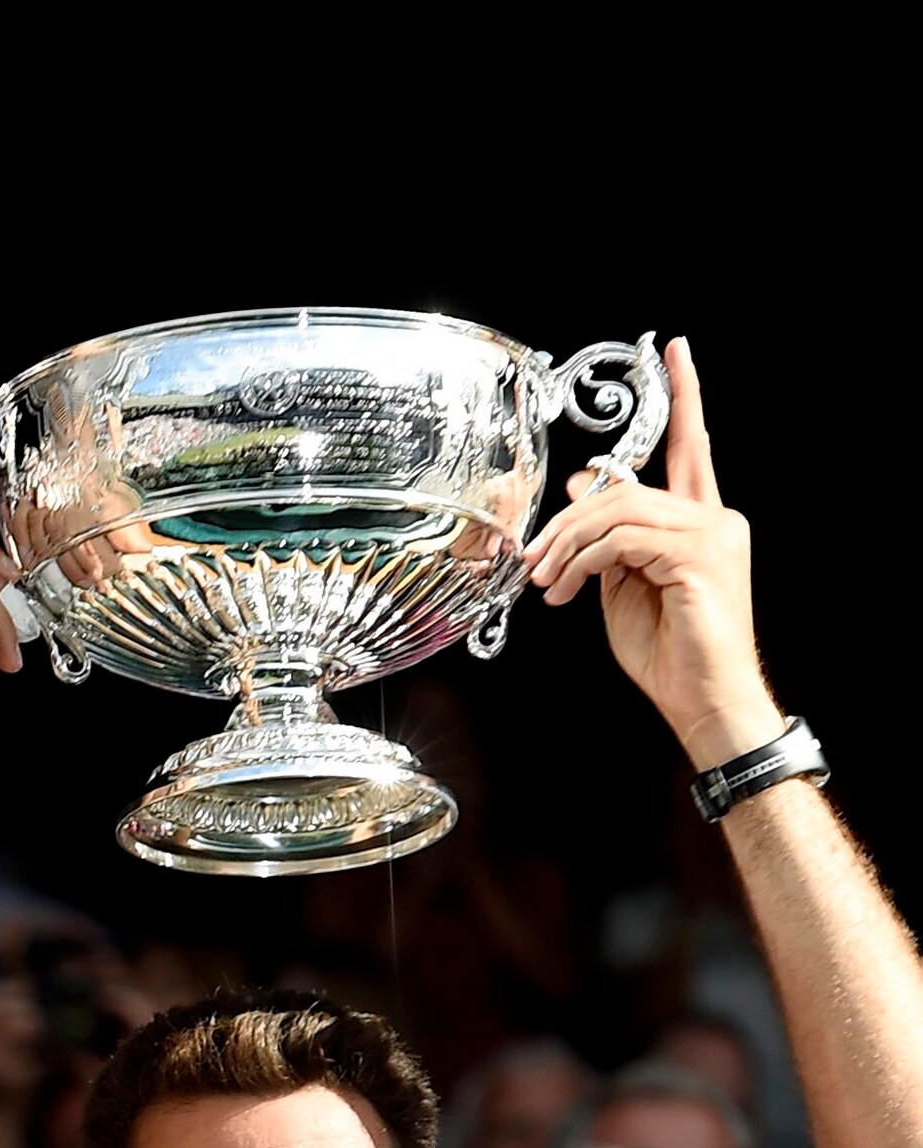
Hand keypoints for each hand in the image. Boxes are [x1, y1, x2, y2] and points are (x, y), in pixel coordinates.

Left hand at [524, 340, 780, 768]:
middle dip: (568, 520)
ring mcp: (712, 534)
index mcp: (701, 519)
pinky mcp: (698, 556)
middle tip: (532, 559)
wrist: (702, 698)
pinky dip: (582, 564)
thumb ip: (606, 534)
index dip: (684, 395)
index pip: (691, 445)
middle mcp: (715, 516)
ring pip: (619, 510)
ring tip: (545, 583)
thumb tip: (582, 483)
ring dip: (567, 546)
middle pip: (626, 488)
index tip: (674, 349)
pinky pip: (621, 540)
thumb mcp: (621, 583)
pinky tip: (567, 593)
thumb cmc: (666, 649)